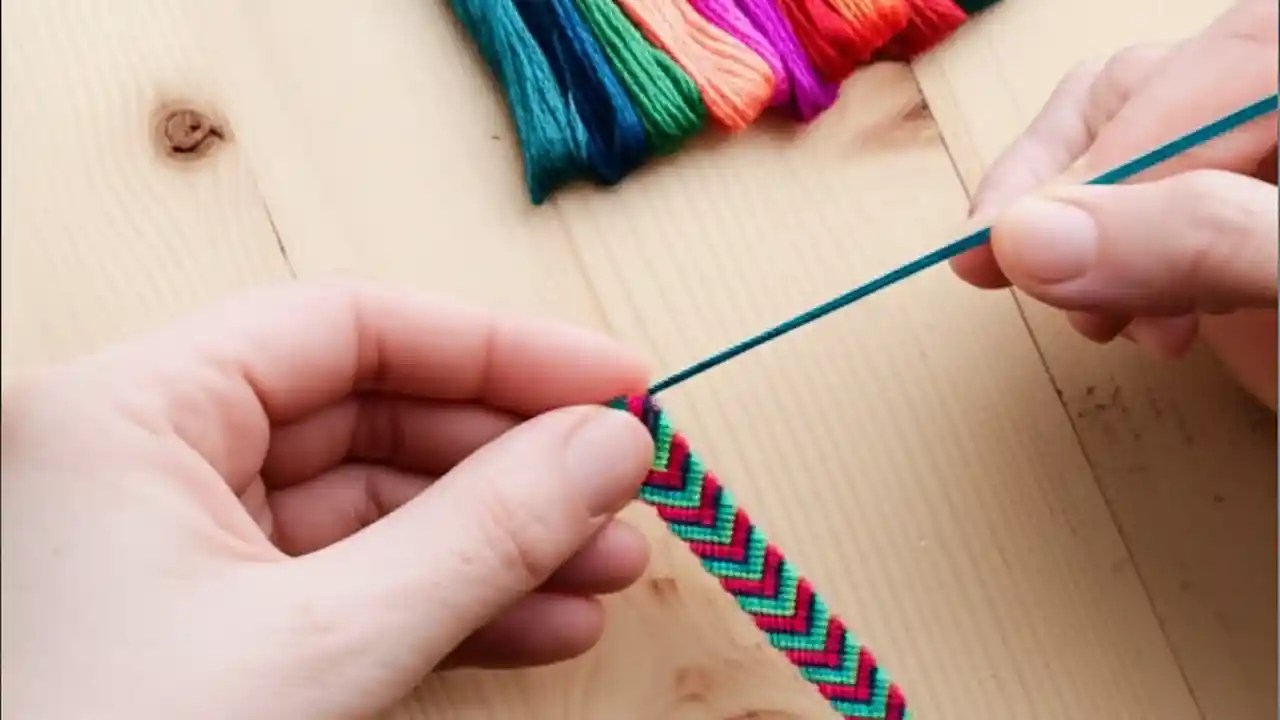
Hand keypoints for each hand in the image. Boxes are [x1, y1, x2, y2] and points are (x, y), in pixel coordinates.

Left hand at [1, 280, 654, 718]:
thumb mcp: (324, 643)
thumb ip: (479, 534)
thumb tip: (606, 446)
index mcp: (125, 414)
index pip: (347, 328)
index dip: (498, 350)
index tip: (609, 382)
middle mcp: (140, 462)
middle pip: (368, 417)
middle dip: (509, 462)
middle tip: (617, 485)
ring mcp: (168, 551)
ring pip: (368, 511)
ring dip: (495, 542)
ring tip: (604, 567)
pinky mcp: (202, 628)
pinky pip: (344, 587)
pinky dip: (442, 604)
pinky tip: (537, 621)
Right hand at [952, 0, 1277, 408]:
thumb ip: (1204, 247)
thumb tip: (1035, 236)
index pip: (1201, 83)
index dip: (1093, 166)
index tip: (1008, 248)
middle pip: (1152, 94)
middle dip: (1081, 195)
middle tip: (1014, 275)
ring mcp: (1266, 160)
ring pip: (1132, 139)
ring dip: (1087, 231)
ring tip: (1100, 321)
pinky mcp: (1244, 214)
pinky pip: (1143, 198)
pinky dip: (1110, 258)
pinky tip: (1134, 323)